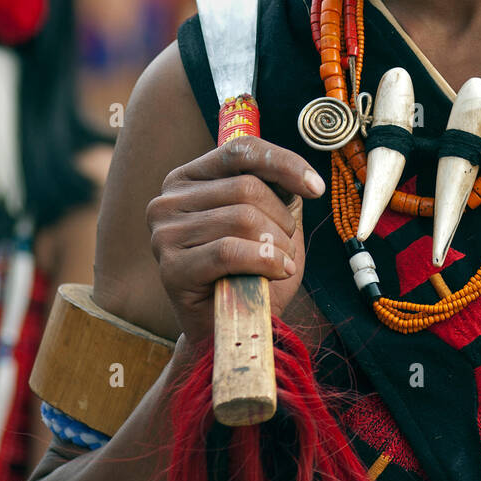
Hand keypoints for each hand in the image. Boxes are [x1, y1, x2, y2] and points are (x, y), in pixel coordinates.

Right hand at [146, 137, 325, 345]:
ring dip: (276, 243)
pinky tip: (277, 272)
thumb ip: (276, 188)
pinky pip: (229, 251)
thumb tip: (300, 176)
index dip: (284, 163)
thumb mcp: (270, 218)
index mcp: (189, 178)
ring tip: (280, 263)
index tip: (316, 187)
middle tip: (286, 245)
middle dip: (280, 217)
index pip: (240, 150)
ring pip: (242, 217)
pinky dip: (264, 260)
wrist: (233, 330)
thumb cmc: (254, 271)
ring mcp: (164, 233)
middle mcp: (168, 199)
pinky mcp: (170, 268)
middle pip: (246, 186)